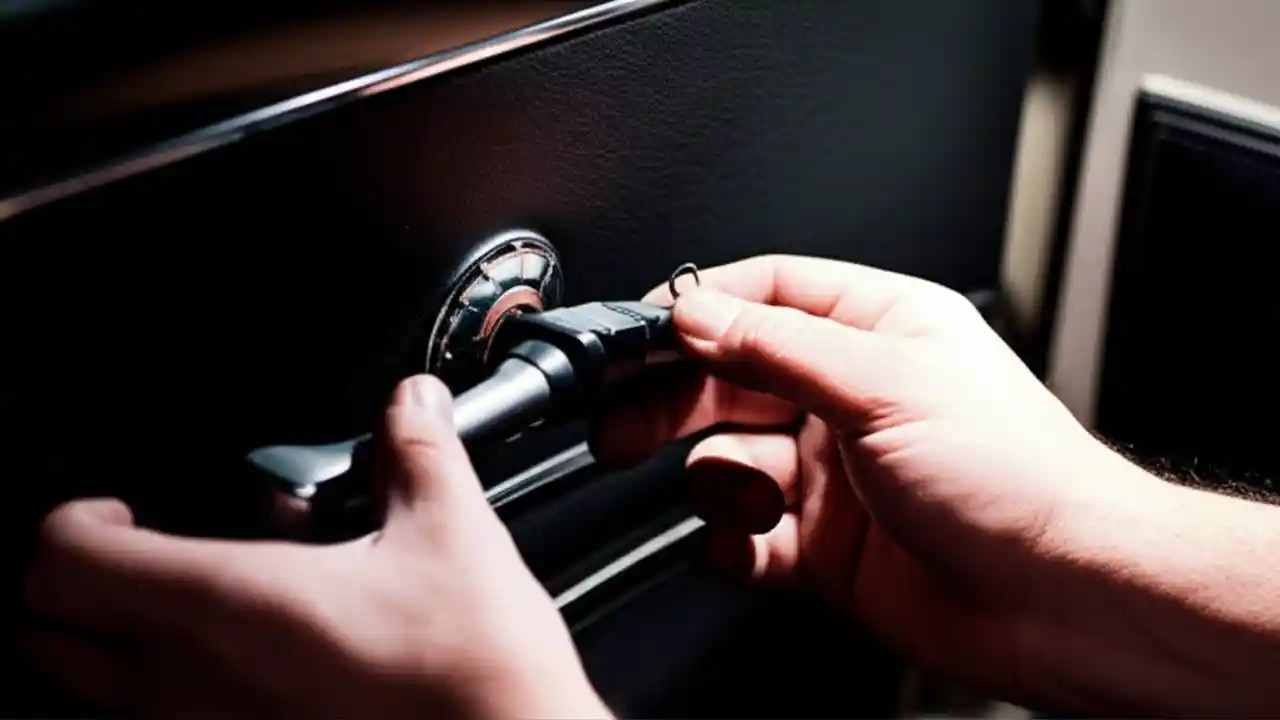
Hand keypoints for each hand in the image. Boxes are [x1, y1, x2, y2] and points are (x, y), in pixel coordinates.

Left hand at [26, 376, 608, 718]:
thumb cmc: (470, 667)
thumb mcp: (449, 531)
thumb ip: (416, 451)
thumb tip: (411, 403)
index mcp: (228, 603)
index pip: (67, 561)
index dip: (74, 519)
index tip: (114, 506)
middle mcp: (192, 682)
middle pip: (48, 639)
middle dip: (73, 588)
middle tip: (136, 554)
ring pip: (94, 694)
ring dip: (114, 644)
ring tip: (189, 607)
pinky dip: (167, 689)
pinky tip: (245, 664)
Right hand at [594, 254, 1165, 708]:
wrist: (1062, 600)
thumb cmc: (1015, 478)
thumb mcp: (882, 383)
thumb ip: (775, 347)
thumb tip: (697, 313)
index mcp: (878, 332)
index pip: (767, 295)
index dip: (702, 308)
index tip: (645, 329)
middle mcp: (851, 398)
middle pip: (730, 380)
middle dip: (673, 401)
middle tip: (621, 425)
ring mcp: (836, 475)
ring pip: (730, 463)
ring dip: (721, 483)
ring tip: (752, 499)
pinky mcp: (827, 546)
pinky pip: (747, 540)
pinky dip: (735, 546)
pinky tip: (750, 547)